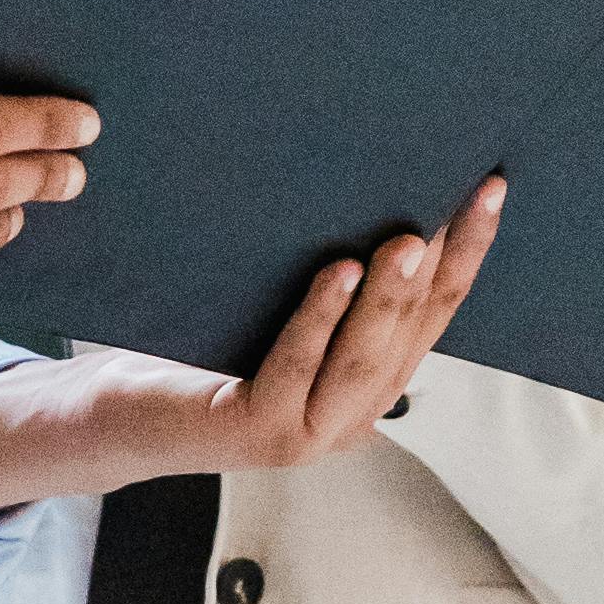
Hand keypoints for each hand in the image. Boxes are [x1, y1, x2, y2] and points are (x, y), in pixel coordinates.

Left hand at [0, 174, 508, 536]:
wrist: (113, 411)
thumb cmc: (194, 343)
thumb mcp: (272, 299)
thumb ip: (327, 269)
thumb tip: (362, 167)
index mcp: (369, 381)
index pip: (434, 311)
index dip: (468, 251)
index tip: (489, 188)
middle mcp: (354, 415)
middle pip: (411, 332)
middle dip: (441, 263)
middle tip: (460, 197)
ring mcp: (309, 434)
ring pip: (362, 358)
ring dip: (388, 294)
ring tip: (408, 236)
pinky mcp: (258, 435)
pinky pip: (297, 368)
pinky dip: (319, 319)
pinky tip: (338, 271)